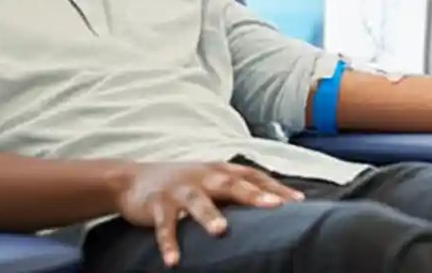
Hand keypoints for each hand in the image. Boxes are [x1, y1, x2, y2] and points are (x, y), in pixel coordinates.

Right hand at [111, 161, 304, 267]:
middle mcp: (203, 177)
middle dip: (253, 195)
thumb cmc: (184, 182)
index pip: (254, 176)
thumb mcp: (213, 179)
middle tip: (275, 207)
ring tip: (221, 232)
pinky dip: (168, 243)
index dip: (276, 187)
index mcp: (220, 170)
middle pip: (231, 183)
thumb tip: (276, 204)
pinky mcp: (156, 204)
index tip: (299, 201)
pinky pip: (163, 225)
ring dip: (210, 216)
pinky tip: (174, 261)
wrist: (132, 179)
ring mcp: (180, 190)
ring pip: (197, 202)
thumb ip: (239, 188)